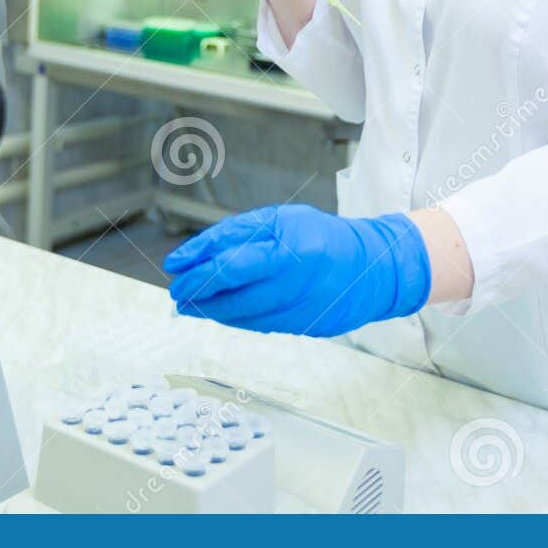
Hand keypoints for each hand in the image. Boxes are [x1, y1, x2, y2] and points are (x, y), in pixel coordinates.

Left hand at [163, 203, 431, 336]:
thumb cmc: (322, 236)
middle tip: (177, 293)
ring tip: (191, 305)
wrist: (373, 267)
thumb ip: (236, 235)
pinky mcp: (303, 327)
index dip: (198, 269)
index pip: (232, 264)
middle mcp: (295, 284)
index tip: (174, 269)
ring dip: (211, 312)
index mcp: (289, 250)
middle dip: (198, 295)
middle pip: (233, 296)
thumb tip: (193, 256)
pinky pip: (258, 326)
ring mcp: (301, 309)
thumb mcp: (280, 220)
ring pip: (243, 317)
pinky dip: (234, 320)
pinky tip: (220, 312)